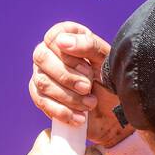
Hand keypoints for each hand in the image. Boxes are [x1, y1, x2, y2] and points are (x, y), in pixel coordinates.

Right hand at [30, 22, 129, 147]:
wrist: (113, 113)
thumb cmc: (110, 81)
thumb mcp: (106, 61)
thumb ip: (89, 46)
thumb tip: (62, 42)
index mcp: (67, 37)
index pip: (54, 36)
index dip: (69, 54)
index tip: (88, 69)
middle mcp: (49, 52)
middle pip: (42, 57)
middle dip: (67, 76)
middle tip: (87, 88)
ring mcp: (42, 74)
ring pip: (42, 82)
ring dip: (68, 96)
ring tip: (90, 104)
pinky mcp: (40, 96)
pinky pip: (41, 102)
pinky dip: (62, 111)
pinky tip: (79, 117)